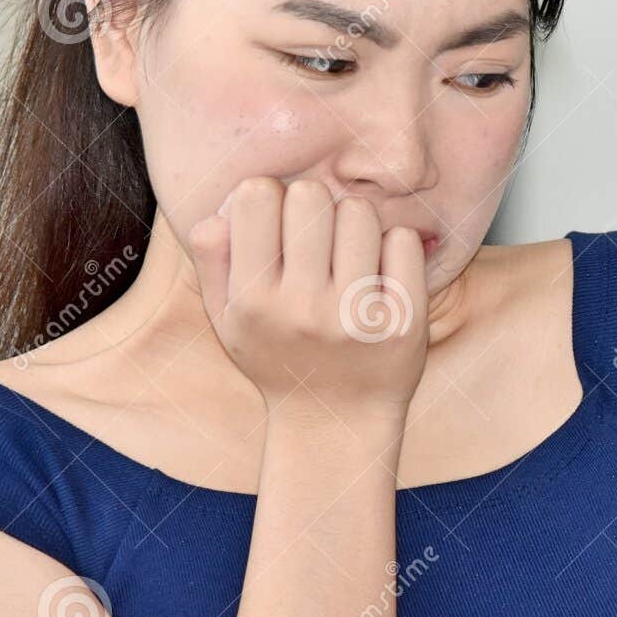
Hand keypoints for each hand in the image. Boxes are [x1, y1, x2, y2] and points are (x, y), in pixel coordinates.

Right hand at [187, 177, 430, 418]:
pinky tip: (380, 272)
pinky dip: (394, 246)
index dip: (268, 193)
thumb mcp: (227, 316)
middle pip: (311, 195)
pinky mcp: (404, 322)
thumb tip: (223, 206)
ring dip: (355, 223)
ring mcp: (356, 317)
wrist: (335, 423)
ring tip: (348, 255)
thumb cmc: (277, 355)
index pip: (257, 194)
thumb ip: (212, 257)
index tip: (276, 219)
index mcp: (253, 301)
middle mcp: (302, 309)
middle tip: (316, 236)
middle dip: (314, 205)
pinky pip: (403, 240)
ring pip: (360, 212)